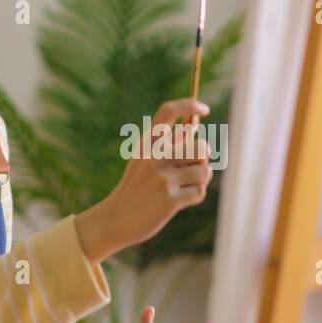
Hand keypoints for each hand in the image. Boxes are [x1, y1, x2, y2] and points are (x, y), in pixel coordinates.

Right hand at [75, 97, 212, 262]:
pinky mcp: (170, 200)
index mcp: (147, 141)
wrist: (117, 218)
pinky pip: (199, 192)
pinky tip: (179, 200)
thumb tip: (192, 127)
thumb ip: (167, 143)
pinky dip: (194, 196)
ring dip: (200, 179)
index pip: (168, 110)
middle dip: (204, 158)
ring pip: (204, 171)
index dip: (189, 105)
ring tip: (185, 185)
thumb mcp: (144, 159)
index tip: (204, 110)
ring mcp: (162, 178)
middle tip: (194, 165)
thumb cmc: (136, 185)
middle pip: (201, 146)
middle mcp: (154, 155)